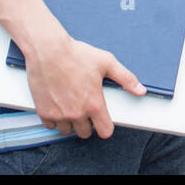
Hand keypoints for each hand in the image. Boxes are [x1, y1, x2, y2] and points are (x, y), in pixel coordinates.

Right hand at [24, 36, 144, 139]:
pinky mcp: (44, 112)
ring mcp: (59, 114)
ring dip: (71, 123)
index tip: (103, 119)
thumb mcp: (107, 63)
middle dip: (88, 123)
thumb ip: (126, 78)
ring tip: (72, 106)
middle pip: (85, 133)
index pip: (105, 131)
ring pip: (67, 131)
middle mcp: (76, 113)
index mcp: (94, 104)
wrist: (48, 50)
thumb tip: (140, 90)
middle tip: (85, 107)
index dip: (106, 126)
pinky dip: (55, 119)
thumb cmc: (77, 55)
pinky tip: (58, 105)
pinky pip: (51, 126)